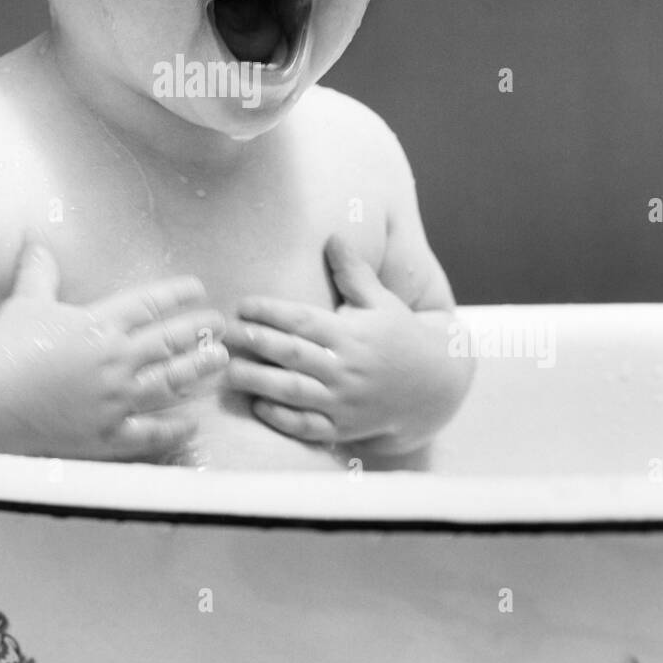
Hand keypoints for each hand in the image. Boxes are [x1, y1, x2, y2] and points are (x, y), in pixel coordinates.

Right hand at [0, 239, 227, 460]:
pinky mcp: (105, 436)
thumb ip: (39, 272)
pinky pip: (151, 434)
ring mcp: (114, 400)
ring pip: (170, 383)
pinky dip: (174, 429)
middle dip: (200, 330)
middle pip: (170, 341)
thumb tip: (37, 244)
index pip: (150, 303)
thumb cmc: (1, 347)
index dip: (178, 294)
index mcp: (98, 323)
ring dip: (198, 371)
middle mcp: (115, 360)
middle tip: (221, 324)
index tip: (197, 289)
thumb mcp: (24, 302)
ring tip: (219, 361)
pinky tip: (191, 424)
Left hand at [225, 234, 469, 450]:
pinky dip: (283, 419)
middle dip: (257, 343)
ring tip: (230, 370)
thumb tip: (333, 236)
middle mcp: (346, 368)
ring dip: (260, 382)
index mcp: (351, 333)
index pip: (303, 321)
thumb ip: (353, 271)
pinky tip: (258, 405)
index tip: (243, 305)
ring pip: (295, 392)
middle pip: (293, 354)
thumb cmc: (400, 334)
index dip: (271, 312)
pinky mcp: (344, 427)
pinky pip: (309, 426)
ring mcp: (345, 401)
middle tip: (226, 334)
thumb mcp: (380, 299)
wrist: (436, 384)